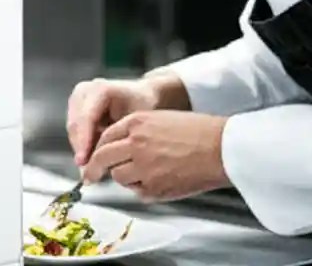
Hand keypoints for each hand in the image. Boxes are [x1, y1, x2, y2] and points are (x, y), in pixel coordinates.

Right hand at [66, 73, 189, 167]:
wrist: (142, 94)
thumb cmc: (142, 106)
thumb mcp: (134, 122)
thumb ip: (117, 141)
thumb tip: (102, 165)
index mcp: (100, 90)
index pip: (86, 118)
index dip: (83, 141)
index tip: (83, 162)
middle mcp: (85, 91)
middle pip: (75, 124)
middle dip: (80, 148)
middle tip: (87, 172)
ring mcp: (77, 98)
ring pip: (73, 129)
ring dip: (80, 148)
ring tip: (91, 167)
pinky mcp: (75, 107)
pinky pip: (75, 130)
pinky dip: (82, 145)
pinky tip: (91, 157)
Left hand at [79, 110, 230, 201]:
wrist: (222, 148)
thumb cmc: (199, 133)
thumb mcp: (162, 120)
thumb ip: (138, 131)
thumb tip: (118, 147)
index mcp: (137, 123)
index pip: (106, 136)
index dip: (99, 148)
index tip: (94, 156)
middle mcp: (135, 143)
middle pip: (103, 157)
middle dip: (94, 168)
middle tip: (89, 176)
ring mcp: (143, 167)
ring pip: (118, 176)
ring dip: (123, 177)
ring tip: (143, 174)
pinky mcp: (153, 188)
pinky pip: (137, 192)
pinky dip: (142, 189)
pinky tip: (159, 180)